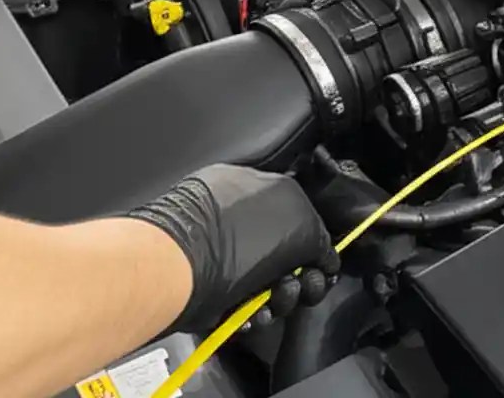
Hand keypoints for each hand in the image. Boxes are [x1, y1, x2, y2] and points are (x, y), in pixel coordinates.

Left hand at [128, 164, 338, 334]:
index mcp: (258, 190)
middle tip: (294, 289)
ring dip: (276, 300)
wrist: (178, 269)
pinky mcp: (206, 283)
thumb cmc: (236, 239)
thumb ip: (320, 239)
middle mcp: (239, 218)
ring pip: (265, 283)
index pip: (301, 223)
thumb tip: (326, 257)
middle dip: (296, 280)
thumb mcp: (301, 227)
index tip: (318, 273)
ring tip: (267, 304)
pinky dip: (249, 311)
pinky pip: (241, 300)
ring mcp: (221, 250)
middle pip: (285, 257)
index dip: (313, 253)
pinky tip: (249, 313)